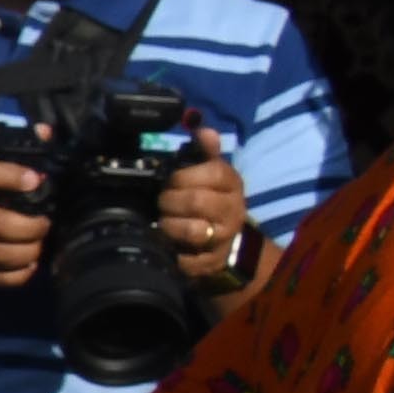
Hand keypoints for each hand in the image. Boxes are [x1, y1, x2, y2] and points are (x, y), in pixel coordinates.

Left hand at [160, 148, 254, 281]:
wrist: (229, 239)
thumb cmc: (213, 199)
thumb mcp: (212, 173)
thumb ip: (205, 152)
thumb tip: (203, 129)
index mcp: (232, 184)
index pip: (213, 173)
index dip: (185, 176)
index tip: (170, 181)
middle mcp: (232, 211)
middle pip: (198, 201)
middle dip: (171, 201)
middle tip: (161, 202)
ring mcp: (224, 238)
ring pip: (193, 231)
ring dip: (169, 226)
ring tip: (163, 223)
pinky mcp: (212, 262)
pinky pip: (189, 261)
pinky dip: (174, 254)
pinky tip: (169, 247)